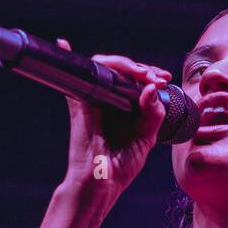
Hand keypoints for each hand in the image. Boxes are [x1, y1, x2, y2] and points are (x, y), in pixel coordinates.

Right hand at [56, 38, 170, 218]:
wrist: (102, 183)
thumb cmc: (122, 165)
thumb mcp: (147, 137)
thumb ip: (153, 112)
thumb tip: (149, 87)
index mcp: (127, 108)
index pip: (137, 81)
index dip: (150, 74)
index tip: (164, 78)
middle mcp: (110, 101)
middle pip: (122, 71)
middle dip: (140, 68)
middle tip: (155, 76)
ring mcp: (94, 100)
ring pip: (104, 68)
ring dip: (123, 64)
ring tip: (140, 71)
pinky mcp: (79, 104)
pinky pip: (74, 78)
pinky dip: (69, 58)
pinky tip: (64, 44)